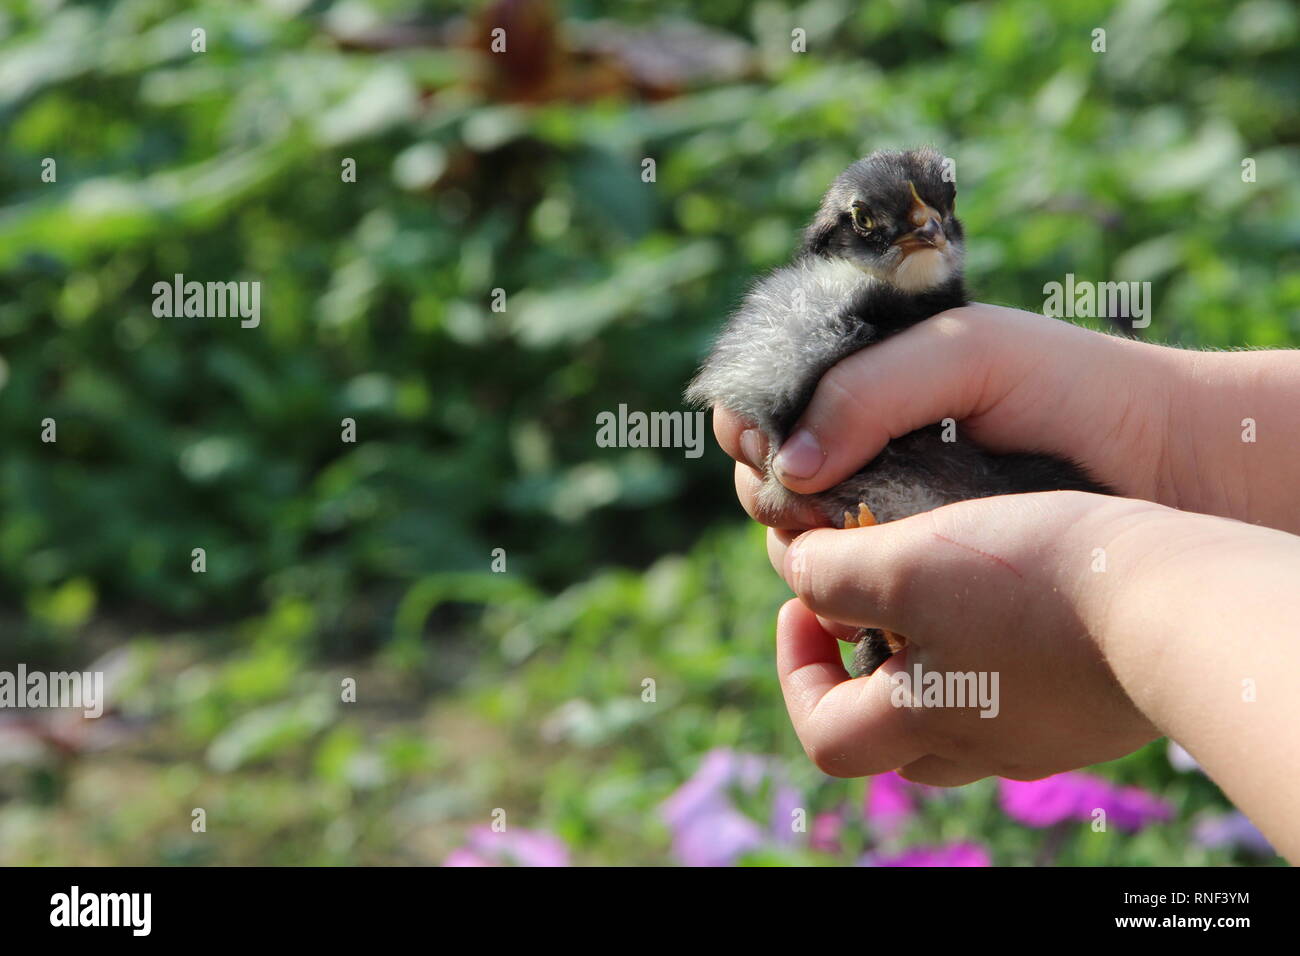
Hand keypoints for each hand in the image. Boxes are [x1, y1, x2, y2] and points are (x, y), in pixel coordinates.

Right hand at [715, 303, 1299, 534]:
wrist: (1168, 461)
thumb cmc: (1072, 387)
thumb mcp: (965, 356)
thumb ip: (866, 390)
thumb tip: (787, 466)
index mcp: (862, 380)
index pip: (762, 402)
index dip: (747, 423)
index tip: (760, 443)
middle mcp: (862, 447)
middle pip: (764, 473)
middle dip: (767, 483)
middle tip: (809, 493)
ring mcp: (884, 512)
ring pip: (794, 535)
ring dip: (799, 535)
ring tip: (845, 527)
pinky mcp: (914, 569)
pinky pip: (846, 584)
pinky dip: (836, 581)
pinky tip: (858, 576)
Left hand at [767, 490, 1175, 783]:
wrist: (1178, 604)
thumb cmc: (1035, 585)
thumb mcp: (910, 563)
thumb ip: (836, 576)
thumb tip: (795, 575)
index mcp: (924, 725)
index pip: (825, 737)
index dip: (796, 672)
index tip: (802, 604)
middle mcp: (981, 747)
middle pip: (888, 737)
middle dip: (857, 672)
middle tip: (863, 603)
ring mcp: (1042, 733)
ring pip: (955, 716)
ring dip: (924, 661)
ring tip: (932, 589)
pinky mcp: (1089, 705)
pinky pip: (1018, 692)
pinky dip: (989, 653)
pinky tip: (1008, 592)